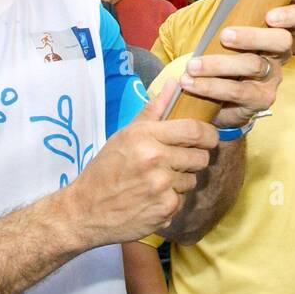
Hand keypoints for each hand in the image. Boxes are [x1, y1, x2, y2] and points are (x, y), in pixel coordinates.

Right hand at [66, 81, 217, 246]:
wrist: (85, 210)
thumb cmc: (105, 169)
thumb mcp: (124, 135)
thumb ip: (153, 110)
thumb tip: (175, 83)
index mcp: (145, 137)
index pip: (194, 130)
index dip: (208, 133)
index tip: (208, 137)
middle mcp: (156, 160)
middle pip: (200, 157)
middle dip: (193, 158)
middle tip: (176, 161)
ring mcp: (162, 186)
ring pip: (193, 180)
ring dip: (181, 180)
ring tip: (157, 181)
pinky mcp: (165, 209)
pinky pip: (182, 199)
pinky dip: (171, 199)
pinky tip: (152, 198)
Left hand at [179, 3, 294, 128]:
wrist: (217, 95)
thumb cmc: (223, 54)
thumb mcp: (229, 32)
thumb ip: (232, 14)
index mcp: (278, 30)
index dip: (291, 15)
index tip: (270, 16)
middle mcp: (281, 54)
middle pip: (281, 41)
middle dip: (252, 36)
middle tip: (224, 35)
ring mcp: (273, 78)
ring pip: (255, 66)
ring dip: (220, 64)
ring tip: (193, 66)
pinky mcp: (261, 100)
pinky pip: (238, 92)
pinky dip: (211, 86)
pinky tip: (192, 83)